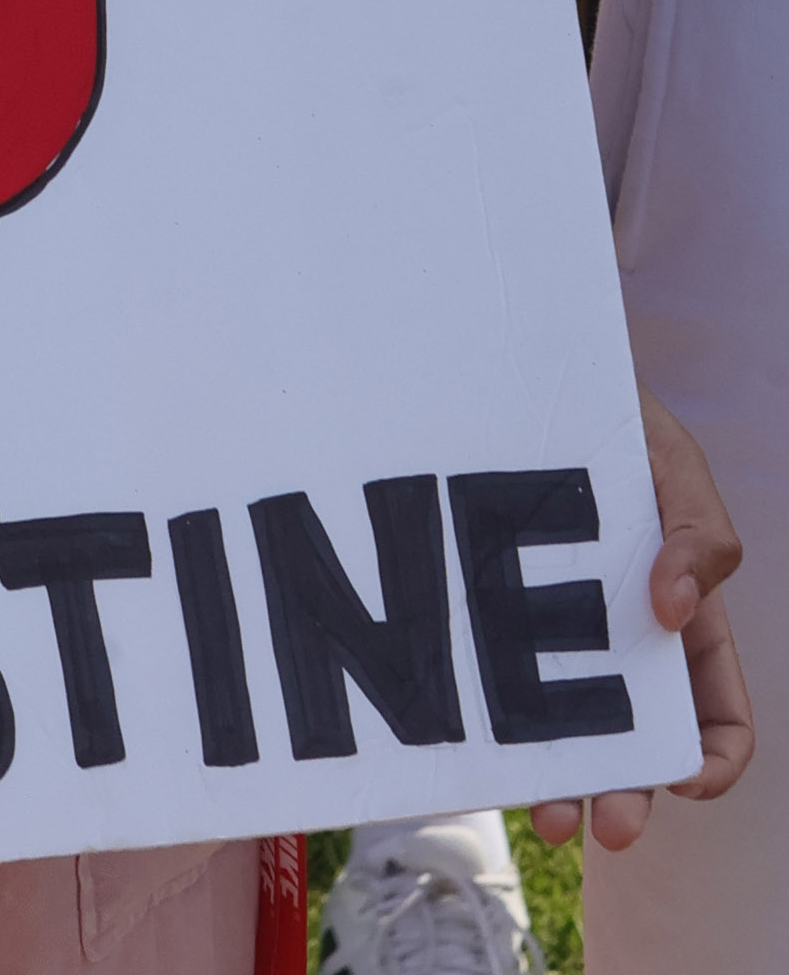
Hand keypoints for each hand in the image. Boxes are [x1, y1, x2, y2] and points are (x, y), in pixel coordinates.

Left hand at [528, 386, 751, 849]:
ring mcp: (548, 639)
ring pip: (565, 740)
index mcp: (681, 621)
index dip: (715, 759)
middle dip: (630, 796)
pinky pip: (494, 693)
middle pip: (637, 749)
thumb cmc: (617, 421)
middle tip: (607, 824)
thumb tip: (675, 608)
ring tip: (547, 816)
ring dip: (564, 789)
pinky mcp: (487, 623)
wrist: (520, 378)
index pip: (716, 715)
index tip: (690, 778)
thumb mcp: (675, 465)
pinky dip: (496, 736)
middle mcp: (618, 647)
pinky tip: (486, 758)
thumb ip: (698, 534)